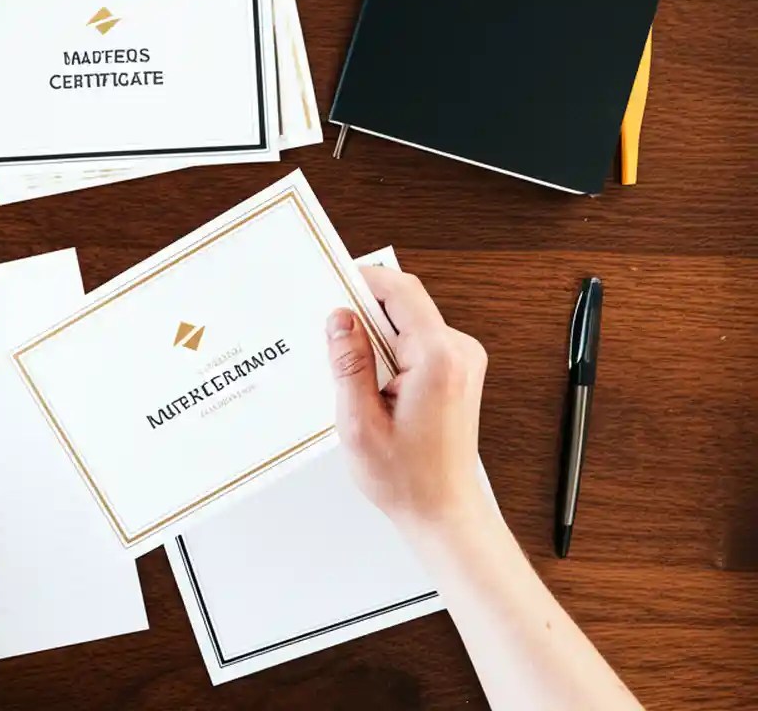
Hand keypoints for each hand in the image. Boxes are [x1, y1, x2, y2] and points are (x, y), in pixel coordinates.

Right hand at [325, 267, 488, 530]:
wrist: (443, 510)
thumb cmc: (407, 478)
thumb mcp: (359, 423)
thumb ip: (348, 364)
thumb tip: (339, 318)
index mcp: (437, 359)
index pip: (401, 292)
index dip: (363, 279)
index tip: (330, 280)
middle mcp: (458, 352)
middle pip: (404, 304)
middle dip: (362, 312)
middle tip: (328, 336)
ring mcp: (462, 360)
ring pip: (408, 323)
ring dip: (374, 336)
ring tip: (349, 374)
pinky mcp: (457, 370)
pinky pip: (417, 341)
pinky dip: (388, 351)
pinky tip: (368, 383)